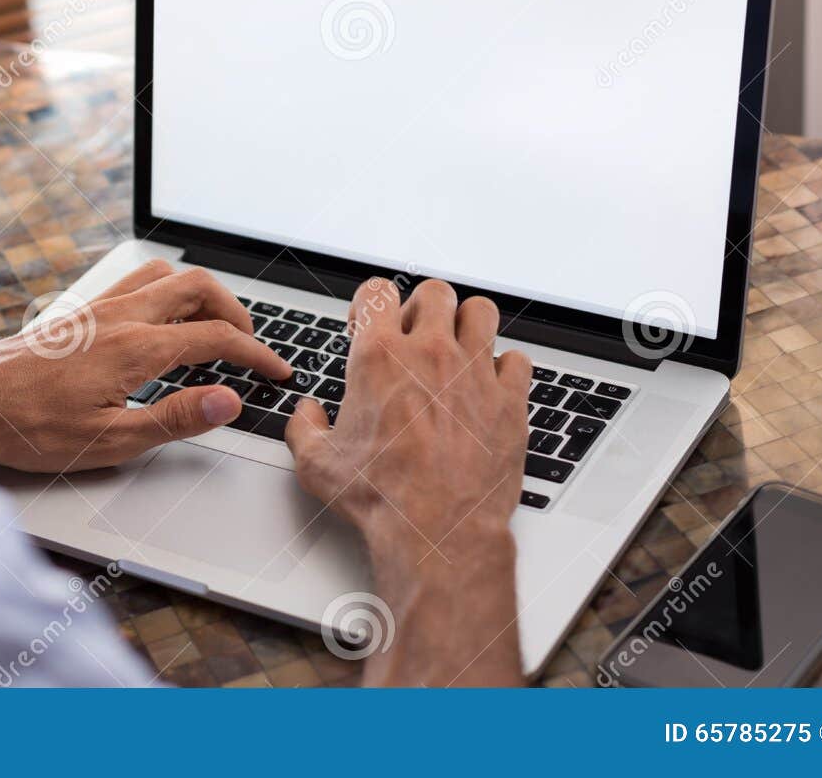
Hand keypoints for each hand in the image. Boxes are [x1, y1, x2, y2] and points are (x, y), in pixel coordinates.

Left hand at [0, 260, 290, 475]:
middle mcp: (119, 317)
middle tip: (250, 345)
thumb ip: (175, 418)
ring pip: (167, 275)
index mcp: (134, 349)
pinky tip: (164, 322)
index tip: (277, 372)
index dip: (257, 355)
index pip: (216, 339)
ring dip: (202, 295)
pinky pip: (138, 282)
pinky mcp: (80, 312)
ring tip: (214, 329)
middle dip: (236, 312)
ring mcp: (98, 309)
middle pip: (198, 288)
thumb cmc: (28, 429)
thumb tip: (228, 400)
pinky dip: (168, 292)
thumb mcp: (110, 441)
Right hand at [284, 277, 529, 686]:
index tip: (373, 323)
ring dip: (468, 324)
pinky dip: (505, 368)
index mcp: (379, 358)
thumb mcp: (317, 465)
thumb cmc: (381, 498)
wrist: (437, 530)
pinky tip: (489, 386)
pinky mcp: (509, 400)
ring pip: (481, 312)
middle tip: (417, 337)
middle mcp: (430, 354)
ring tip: (458, 349)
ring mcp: (474, 373)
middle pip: (435, 293)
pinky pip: (517, 360)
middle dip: (423, 308)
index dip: (372, 303)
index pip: (378, 292)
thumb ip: (304, 428)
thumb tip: (307, 414)